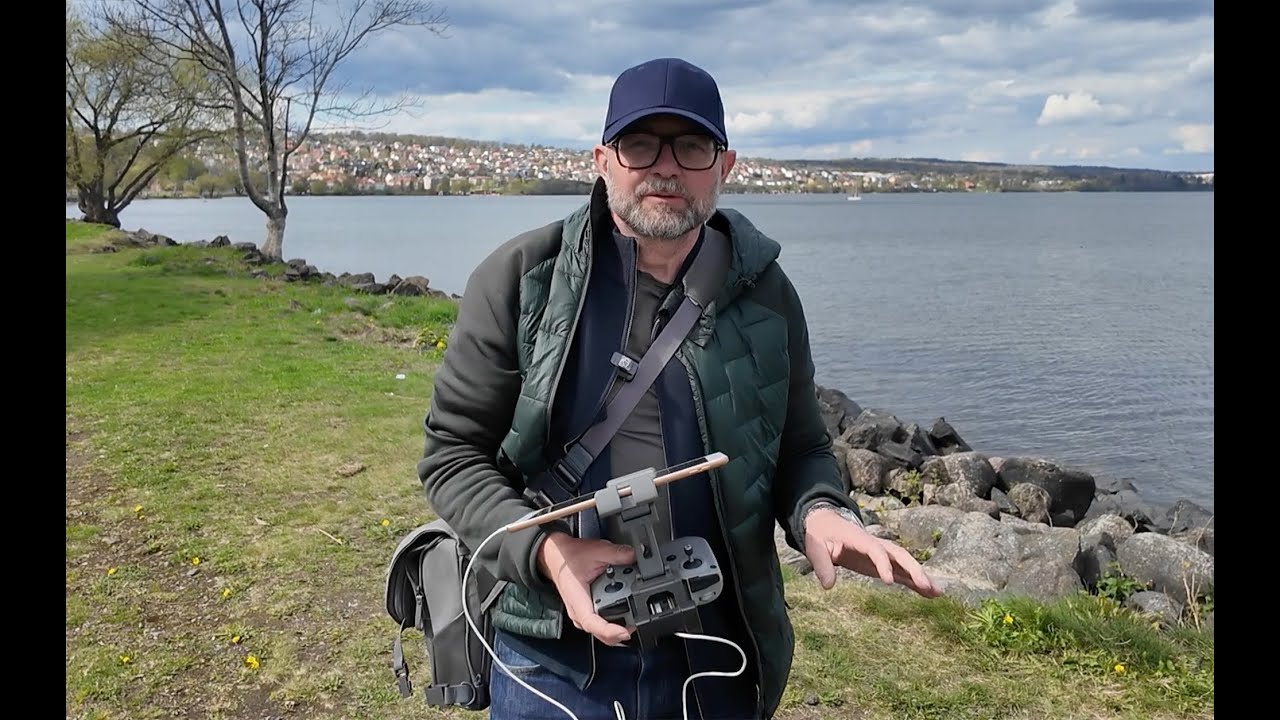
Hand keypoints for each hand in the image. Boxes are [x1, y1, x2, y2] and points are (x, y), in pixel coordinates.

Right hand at [536, 531, 636, 645]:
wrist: (554, 558)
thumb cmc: (568, 558)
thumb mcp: (596, 551)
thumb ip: (618, 554)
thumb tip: (636, 556)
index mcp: (577, 601)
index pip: (593, 624)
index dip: (611, 631)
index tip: (626, 632)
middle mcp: (579, 613)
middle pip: (603, 632)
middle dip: (624, 622)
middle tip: (638, 604)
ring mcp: (584, 615)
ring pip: (605, 629)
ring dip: (621, 618)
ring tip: (629, 595)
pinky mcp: (589, 613)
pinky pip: (605, 621)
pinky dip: (617, 613)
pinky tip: (624, 599)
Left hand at [803, 508, 941, 598]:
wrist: (827, 524)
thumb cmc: (821, 534)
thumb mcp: (815, 546)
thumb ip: (821, 564)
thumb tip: (828, 585)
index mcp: (859, 539)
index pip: (876, 550)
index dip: (883, 564)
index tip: (888, 581)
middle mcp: (875, 545)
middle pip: (899, 554)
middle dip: (913, 569)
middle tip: (926, 586)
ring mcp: (881, 554)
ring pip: (905, 563)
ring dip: (921, 576)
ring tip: (937, 593)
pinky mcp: (882, 564)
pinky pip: (902, 573)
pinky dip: (915, 583)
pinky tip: (929, 594)